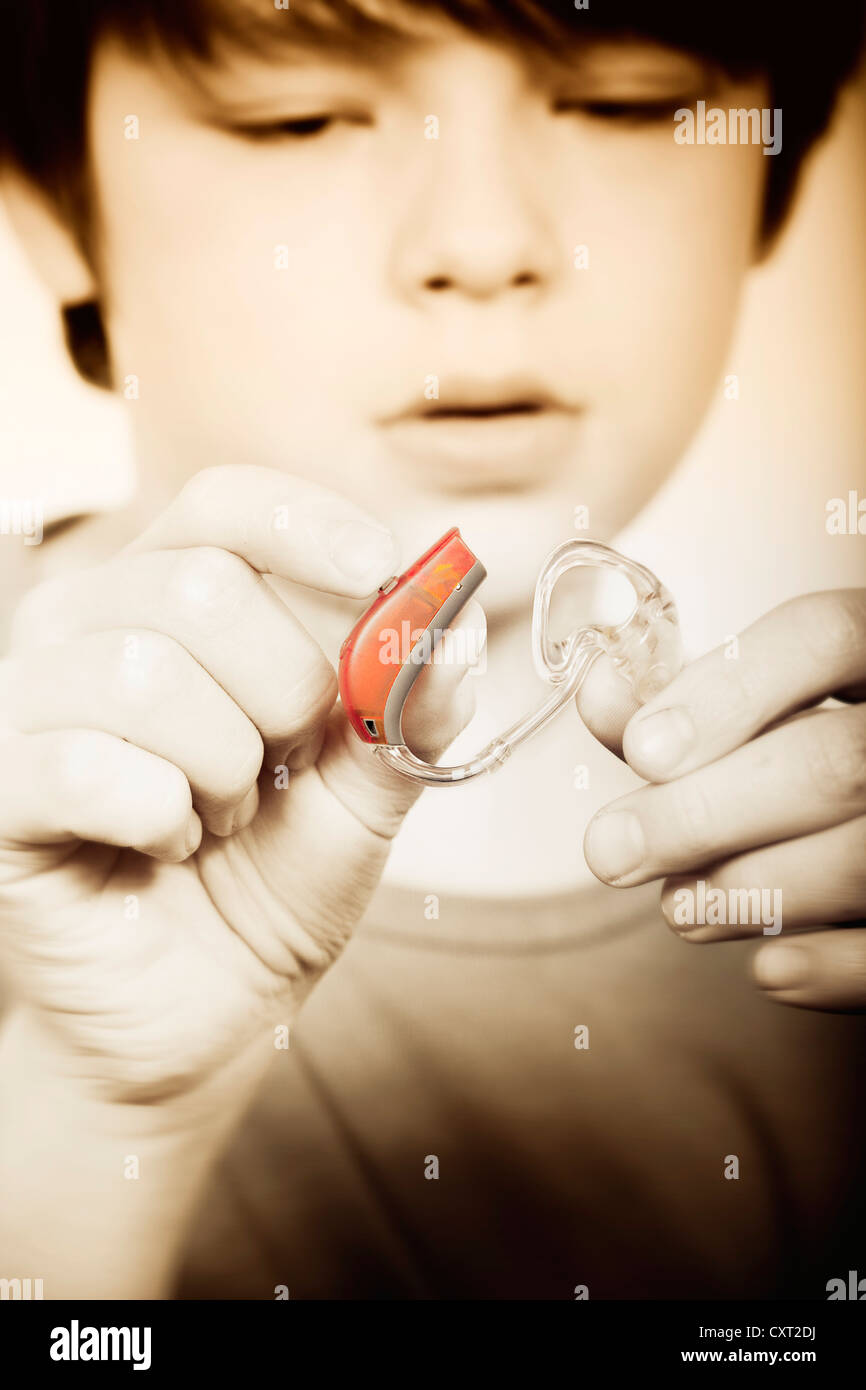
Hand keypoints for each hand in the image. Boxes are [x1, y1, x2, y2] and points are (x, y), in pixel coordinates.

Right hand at [0, 466, 481, 1109]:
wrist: (202, 1015)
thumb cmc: (272, 885)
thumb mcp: (364, 795)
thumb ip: (408, 712)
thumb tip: (457, 625)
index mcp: (173, 599)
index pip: (223, 504)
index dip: (305, 523)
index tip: (379, 569)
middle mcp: (87, 627)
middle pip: (201, 586)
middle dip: (284, 692)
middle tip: (282, 766)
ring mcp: (30, 702)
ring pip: (145, 673)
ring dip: (224, 768)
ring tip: (223, 817)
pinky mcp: (1, 786)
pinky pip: (88, 766)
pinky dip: (161, 818)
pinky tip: (167, 846)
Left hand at [577, 589, 865, 1011]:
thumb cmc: (821, 750)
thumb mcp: (772, 706)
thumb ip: (689, 704)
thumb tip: (602, 698)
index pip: (824, 637)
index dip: (728, 693)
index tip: (642, 751)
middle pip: (835, 762)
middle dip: (704, 814)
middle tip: (611, 851)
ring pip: (864, 857)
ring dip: (752, 890)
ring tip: (678, 908)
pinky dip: (836, 967)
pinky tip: (770, 970)